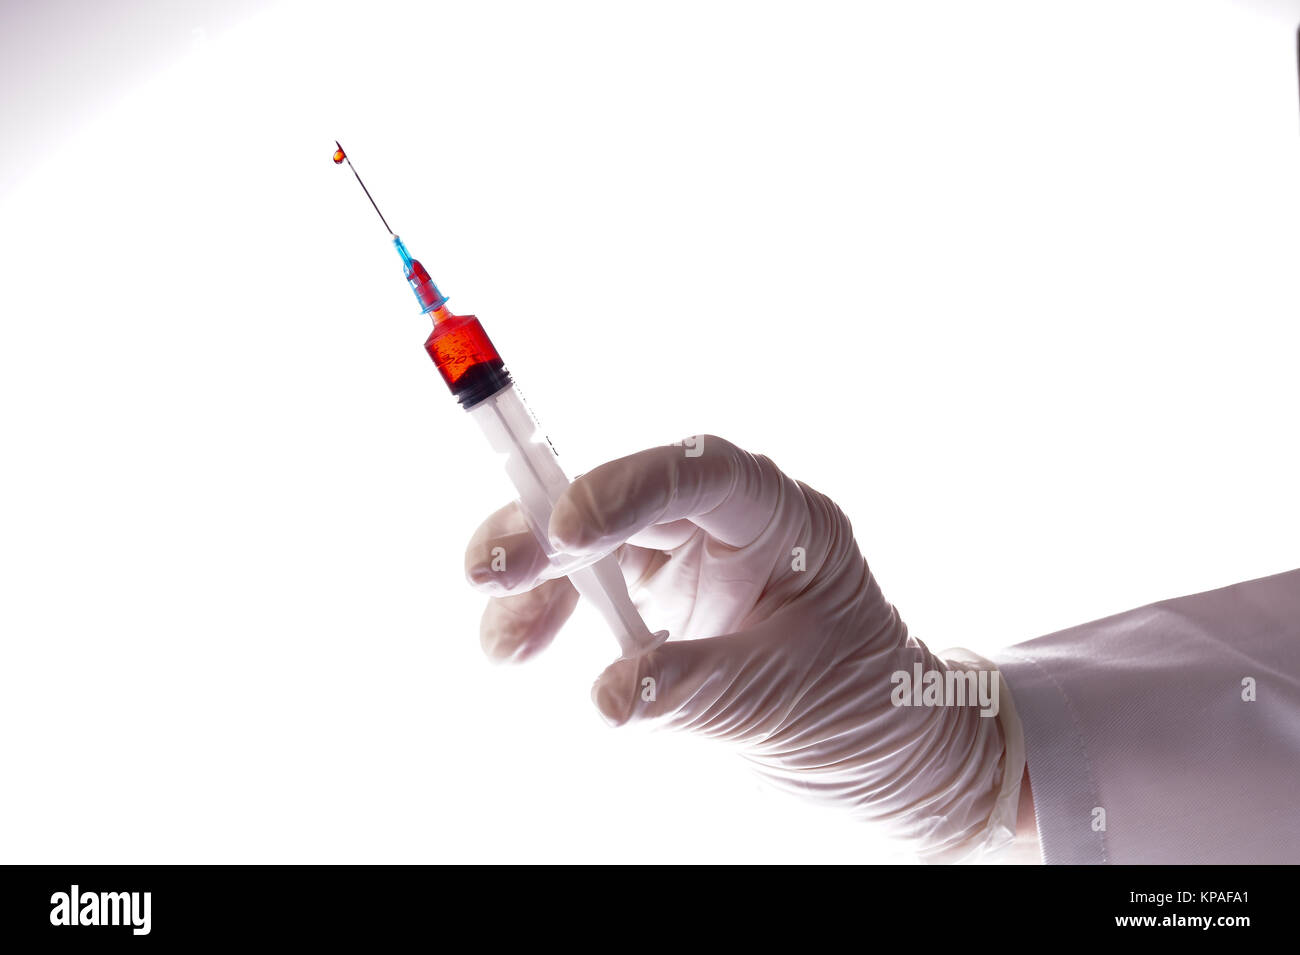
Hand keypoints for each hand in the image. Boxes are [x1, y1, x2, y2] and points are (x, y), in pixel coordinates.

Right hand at [465, 435, 1022, 858]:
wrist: (882, 748)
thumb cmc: (864, 707)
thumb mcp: (788, 701)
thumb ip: (699, 691)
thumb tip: (608, 696)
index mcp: (781, 521)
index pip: (702, 475)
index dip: (628, 488)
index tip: (565, 530)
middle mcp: (729, 524)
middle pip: (627, 500)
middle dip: (549, 529)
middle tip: (488, 571)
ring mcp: (691, 558)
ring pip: (594, 543)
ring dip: (535, 583)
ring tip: (501, 644)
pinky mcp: (661, 596)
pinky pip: (590, 588)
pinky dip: (548, 613)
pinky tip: (519, 642)